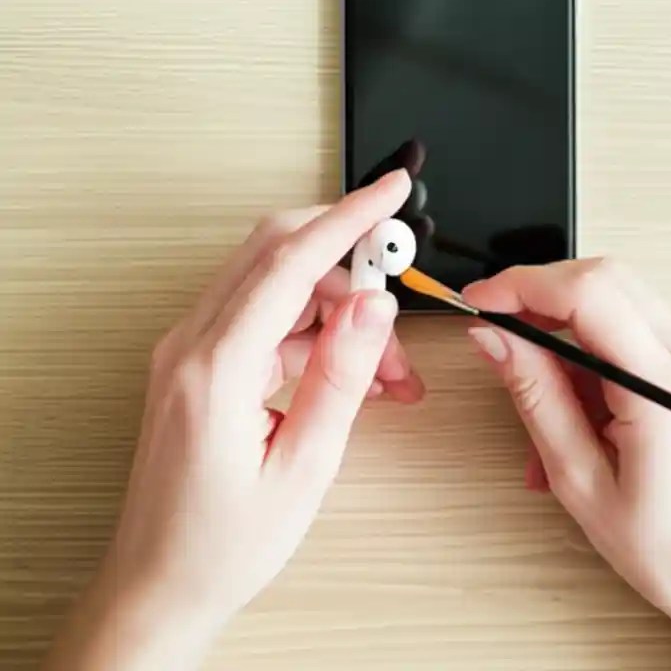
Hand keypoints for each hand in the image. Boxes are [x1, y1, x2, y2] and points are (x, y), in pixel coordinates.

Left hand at [45, 171, 419, 670]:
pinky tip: (355, 377)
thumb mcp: (304, 465)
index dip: (348, 217)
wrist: (159, 586)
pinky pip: (266, 322)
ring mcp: (190, 354)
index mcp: (214, 368)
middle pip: (278, 256)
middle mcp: (191, 347)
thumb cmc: (221, 543)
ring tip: (388, 371)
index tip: (391, 190)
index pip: (289, 260)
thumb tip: (372, 307)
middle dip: (352, 265)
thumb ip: (340, 376)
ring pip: (279, 289)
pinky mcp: (199, 368)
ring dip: (340, 311)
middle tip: (403, 293)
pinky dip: (316, 335)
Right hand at [464, 260, 670, 669]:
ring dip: (572, 338)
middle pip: (610, 280)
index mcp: (670, 390)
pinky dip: (601, 359)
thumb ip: (537, 397)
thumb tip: (496, 338)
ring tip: (548, 411)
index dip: (523, 285)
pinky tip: (583, 416)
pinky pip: (645, 337)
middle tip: (500, 337)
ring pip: (624, 306)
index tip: (481, 301)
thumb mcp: (583, 481)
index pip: (589, 294)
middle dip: (544, 298)